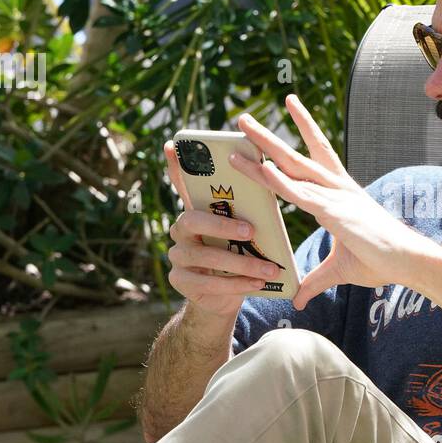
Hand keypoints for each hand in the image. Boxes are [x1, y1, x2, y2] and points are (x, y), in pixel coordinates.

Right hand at [163, 141, 283, 317]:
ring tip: (269, 269)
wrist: (224, 298)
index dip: (175, 167)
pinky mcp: (180, 281)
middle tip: (250, 230)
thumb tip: (269, 180)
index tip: (172, 144)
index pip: (182, 185)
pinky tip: (257, 284)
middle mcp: (180, 231)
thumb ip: (247, 212)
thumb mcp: (244, 234)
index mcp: (196, 212)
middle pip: (191, 220)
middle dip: (221, 225)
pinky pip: (208, 282)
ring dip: (241, 263)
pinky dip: (236, 283)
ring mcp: (177, 256)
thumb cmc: (238, 257)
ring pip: (205, 257)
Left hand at [229, 94, 436, 309]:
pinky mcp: (336, 213)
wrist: (408, 263)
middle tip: (243, 118)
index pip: (315, 154)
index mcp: (340, 193)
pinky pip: (302, 195)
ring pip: (293, 167)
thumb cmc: (381, 261)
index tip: (288, 106)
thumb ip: (314, 281)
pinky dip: (281, 182)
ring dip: (265, 148)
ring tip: (242, 128)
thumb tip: (298, 298)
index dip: (301, 130)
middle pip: (296, 154)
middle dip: (269, 136)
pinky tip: (262, 168)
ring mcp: (335, 197)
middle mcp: (336, 187)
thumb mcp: (339, 270)